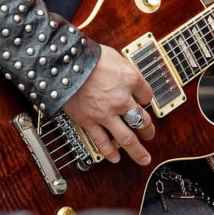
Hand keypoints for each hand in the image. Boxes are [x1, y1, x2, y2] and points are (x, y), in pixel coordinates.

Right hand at [60, 45, 155, 164]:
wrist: (64, 65)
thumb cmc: (87, 57)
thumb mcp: (114, 56)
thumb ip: (123, 70)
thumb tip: (126, 75)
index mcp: (130, 80)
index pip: (147, 95)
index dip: (146, 99)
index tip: (144, 101)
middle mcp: (122, 99)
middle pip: (142, 120)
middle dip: (148, 130)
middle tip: (149, 134)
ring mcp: (106, 113)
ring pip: (127, 138)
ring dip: (137, 150)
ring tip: (143, 157)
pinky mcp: (89, 122)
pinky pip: (102, 142)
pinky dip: (110, 152)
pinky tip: (115, 158)